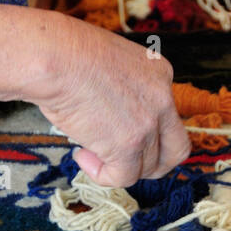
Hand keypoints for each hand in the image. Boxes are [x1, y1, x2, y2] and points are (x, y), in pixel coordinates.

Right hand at [29, 12, 190, 186]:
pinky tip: (82, 155)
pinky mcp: (129, 145)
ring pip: (148, 167)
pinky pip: (123, 177)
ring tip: (86, 150)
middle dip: (151, 163)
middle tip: (120, 160)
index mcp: (160, 74)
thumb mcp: (111, 62)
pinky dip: (102, 175)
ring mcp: (149, 123)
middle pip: (175, 149)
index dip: (144, 131)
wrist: (55, 56)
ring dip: (118, 166)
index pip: (167, 116)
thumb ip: (123, 89)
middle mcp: (164, 99)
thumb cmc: (67, 53)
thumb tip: (112, 117)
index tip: (115, 130)